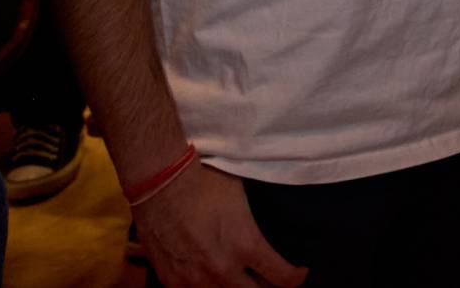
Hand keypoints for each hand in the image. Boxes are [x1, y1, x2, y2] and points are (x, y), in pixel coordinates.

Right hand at [137, 162, 305, 287]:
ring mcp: (194, 278)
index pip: (282, 277)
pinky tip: (208, 283)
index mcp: (247, 246)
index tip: (298, 274)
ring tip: (239, 282)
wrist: (162, 181)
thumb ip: (253, 227)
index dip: (295, 278)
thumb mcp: (243, 200)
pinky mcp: (170, 279)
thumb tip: (263, 233)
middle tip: (269, 281)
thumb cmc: (205, 182)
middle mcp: (223, 269)